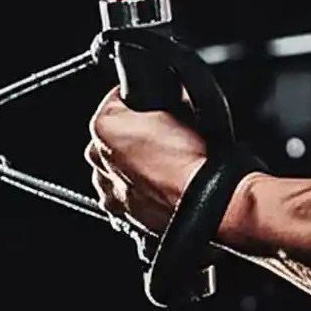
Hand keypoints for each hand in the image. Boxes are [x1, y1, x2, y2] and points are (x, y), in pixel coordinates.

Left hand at [85, 87, 207, 233]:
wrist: (210, 203)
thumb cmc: (196, 160)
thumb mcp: (193, 103)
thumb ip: (173, 94)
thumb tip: (178, 95)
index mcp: (105, 126)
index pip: (121, 99)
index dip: (149, 99)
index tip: (167, 107)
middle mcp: (100, 160)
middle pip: (119, 135)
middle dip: (141, 133)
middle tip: (173, 137)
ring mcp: (111, 191)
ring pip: (123, 168)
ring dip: (142, 164)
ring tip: (174, 164)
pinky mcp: (124, 216)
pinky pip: (132, 196)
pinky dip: (146, 191)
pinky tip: (168, 186)